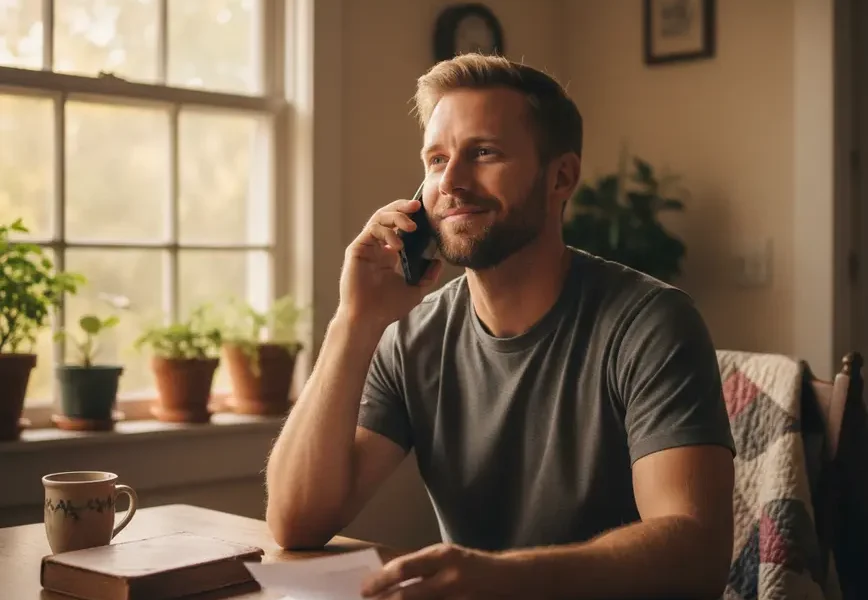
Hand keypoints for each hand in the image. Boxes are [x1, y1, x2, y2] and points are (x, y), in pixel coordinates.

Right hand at [339, 199, 441, 328]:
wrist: (369, 320)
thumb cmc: (387, 308)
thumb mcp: (415, 290)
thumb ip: (427, 276)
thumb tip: (438, 261)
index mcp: (388, 254)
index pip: (398, 226)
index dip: (410, 216)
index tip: (426, 212)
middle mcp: (376, 247)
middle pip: (387, 216)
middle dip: (402, 207)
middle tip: (418, 205)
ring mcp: (366, 247)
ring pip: (379, 219)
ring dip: (396, 217)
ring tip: (411, 226)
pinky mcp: (357, 250)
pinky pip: (372, 231)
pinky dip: (387, 233)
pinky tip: (398, 245)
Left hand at [360, 543, 520, 599]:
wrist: (512, 580)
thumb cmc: (472, 567)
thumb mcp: (447, 558)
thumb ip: (421, 566)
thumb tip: (386, 575)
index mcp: (444, 556)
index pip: (404, 568)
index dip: (380, 581)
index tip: (364, 589)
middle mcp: (451, 578)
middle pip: (408, 596)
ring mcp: (459, 599)